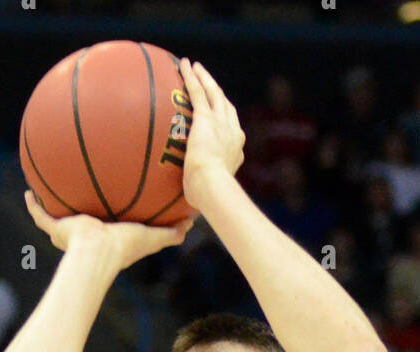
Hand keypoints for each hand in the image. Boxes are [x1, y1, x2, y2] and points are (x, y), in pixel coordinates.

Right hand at [24, 190, 194, 271]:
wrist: (96, 253)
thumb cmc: (123, 247)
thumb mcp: (151, 237)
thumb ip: (170, 233)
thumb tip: (191, 223)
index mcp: (107, 238)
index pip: (108, 225)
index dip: (110, 217)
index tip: (113, 205)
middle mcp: (86, 236)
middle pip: (81, 220)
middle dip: (80, 208)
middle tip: (81, 191)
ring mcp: (68, 233)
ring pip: (57, 217)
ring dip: (53, 204)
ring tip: (49, 186)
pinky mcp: (55, 229)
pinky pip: (40, 216)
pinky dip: (33, 206)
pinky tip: (27, 191)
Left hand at [178, 58, 244, 207]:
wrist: (212, 187)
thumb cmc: (209, 199)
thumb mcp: (204, 200)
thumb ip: (198, 201)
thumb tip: (188, 220)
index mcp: (235, 152)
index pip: (232, 132)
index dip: (226, 123)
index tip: (219, 118)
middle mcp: (233, 133)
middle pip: (227, 107)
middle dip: (218, 94)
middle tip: (209, 84)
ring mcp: (221, 123)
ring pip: (215, 93)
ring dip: (206, 79)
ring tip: (196, 68)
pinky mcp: (206, 118)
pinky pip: (198, 91)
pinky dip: (191, 77)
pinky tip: (184, 64)